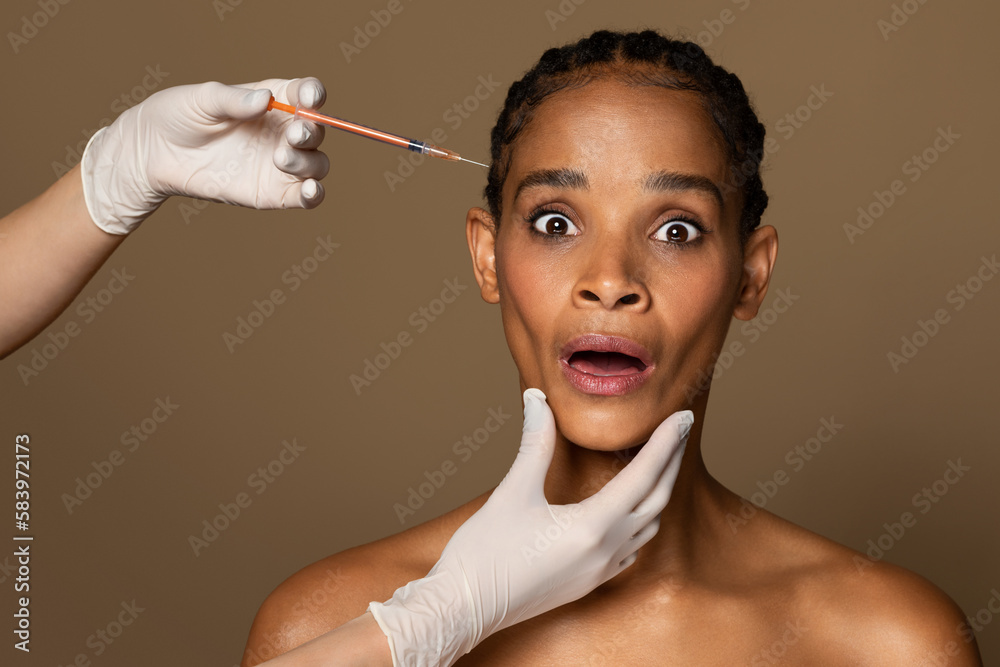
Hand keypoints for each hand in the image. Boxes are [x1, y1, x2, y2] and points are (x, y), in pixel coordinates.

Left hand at [80, 77, 330, 233]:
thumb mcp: (202, 99)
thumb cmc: (177, 116)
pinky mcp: (273, 193)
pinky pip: (304, 196)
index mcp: (274, 100)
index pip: (307, 94)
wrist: (153, 155)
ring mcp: (280, 164)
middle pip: (316, 130)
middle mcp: (283, 131)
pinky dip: (314, 195)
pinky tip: (308, 190)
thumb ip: (234, 100)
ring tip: (279, 158)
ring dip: (308, 161)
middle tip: (291, 135)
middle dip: (311, 131)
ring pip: (316, 164)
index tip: (307, 97)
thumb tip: (265, 100)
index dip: (314, 94)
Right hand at [367, 388, 692, 665]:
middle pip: (657, 499)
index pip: (643, 476)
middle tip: (679, 429)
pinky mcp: (589, 582)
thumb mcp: (512, 492)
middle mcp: (605, 550)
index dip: (666, 443)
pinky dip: (642, 521)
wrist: (464, 609)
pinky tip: (632, 510)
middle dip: (671, 462)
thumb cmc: (484, 554)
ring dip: (658, 491)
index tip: (682, 417)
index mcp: (592, 526)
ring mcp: (600, 570)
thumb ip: (533, 444)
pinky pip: (632, 549)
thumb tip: (537, 400)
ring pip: (649, 526)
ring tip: (659, 462)